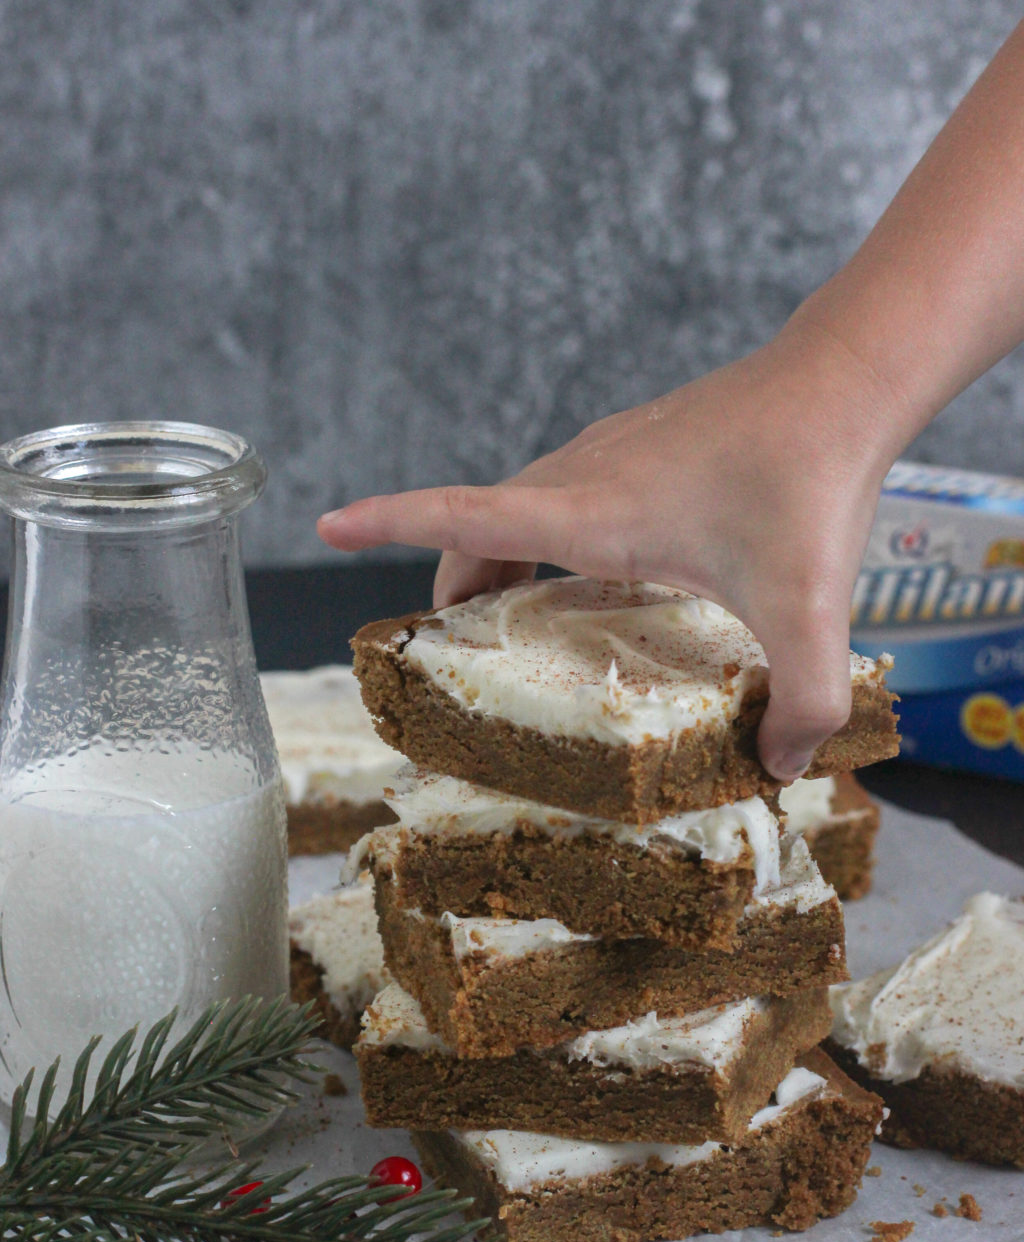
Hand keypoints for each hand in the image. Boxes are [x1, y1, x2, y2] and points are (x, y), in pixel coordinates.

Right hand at [319, 311, 900, 780]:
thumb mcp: (808, 611)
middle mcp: (584, 475)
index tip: (326, 523)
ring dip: (500, 553)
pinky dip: (548, 529)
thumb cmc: (809, 480)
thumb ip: (799, 700)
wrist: (847, 376)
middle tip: (459, 648)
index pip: (459, 515)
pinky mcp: (643, 440)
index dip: (387, 522)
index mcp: (590, 515)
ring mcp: (611, 449)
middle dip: (452, 584)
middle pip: (480, 525)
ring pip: (522, 501)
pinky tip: (606, 564)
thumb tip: (779, 762)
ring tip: (520, 614)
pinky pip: (564, 487)